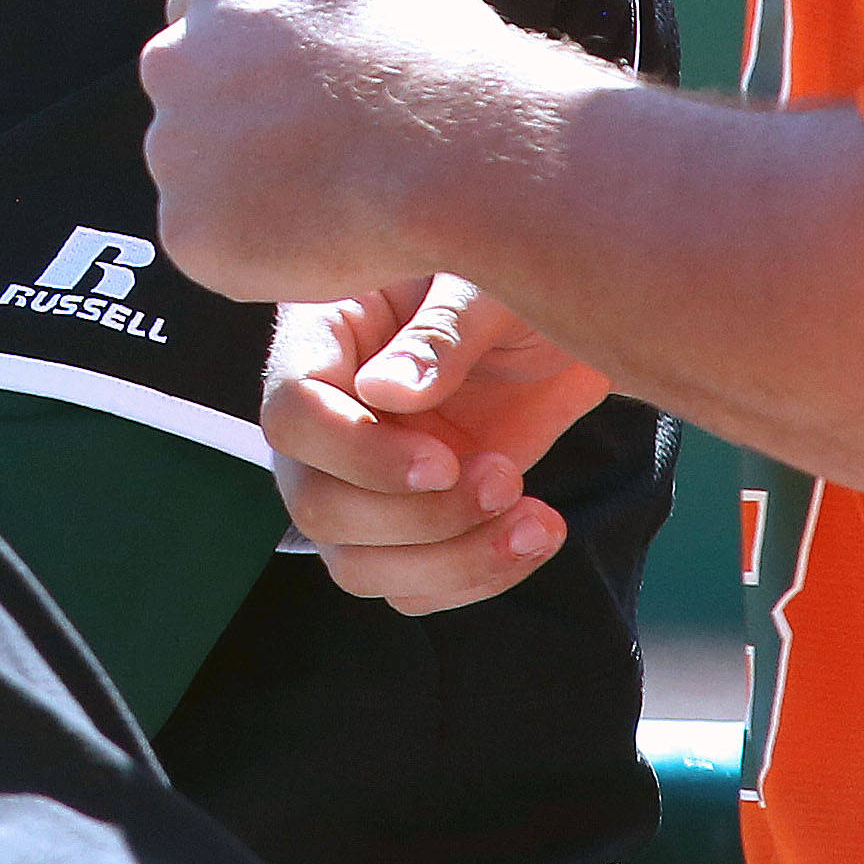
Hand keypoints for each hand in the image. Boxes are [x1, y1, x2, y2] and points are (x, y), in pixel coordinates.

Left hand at [138, 0, 601, 303]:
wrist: (448, 151)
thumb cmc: (442, 62)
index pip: (196, 12)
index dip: (241, 53)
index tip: (279, 85)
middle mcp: (175, 58)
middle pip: (186, 94)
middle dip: (231, 119)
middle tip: (308, 153)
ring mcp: (172, 145)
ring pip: (197, 175)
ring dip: (244, 189)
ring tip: (331, 202)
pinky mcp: (184, 226)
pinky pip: (212, 245)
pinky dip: (256, 254)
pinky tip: (321, 243)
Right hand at [263, 278, 616, 613]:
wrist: (570, 319)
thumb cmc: (517, 278)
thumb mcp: (489, 284)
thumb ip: (440, 331)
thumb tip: (383, 393)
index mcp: (323, 340)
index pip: (293, 416)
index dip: (357, 454)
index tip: (443, 460)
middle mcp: (329, 418)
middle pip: (316, 505)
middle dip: (416, 516)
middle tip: (502, 477)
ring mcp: (365, 478)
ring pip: (358, 563)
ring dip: (449, 561)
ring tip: (535, 521)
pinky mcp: (413, 521)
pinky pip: (412, 585)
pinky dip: (475, 577)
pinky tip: (536, 534)